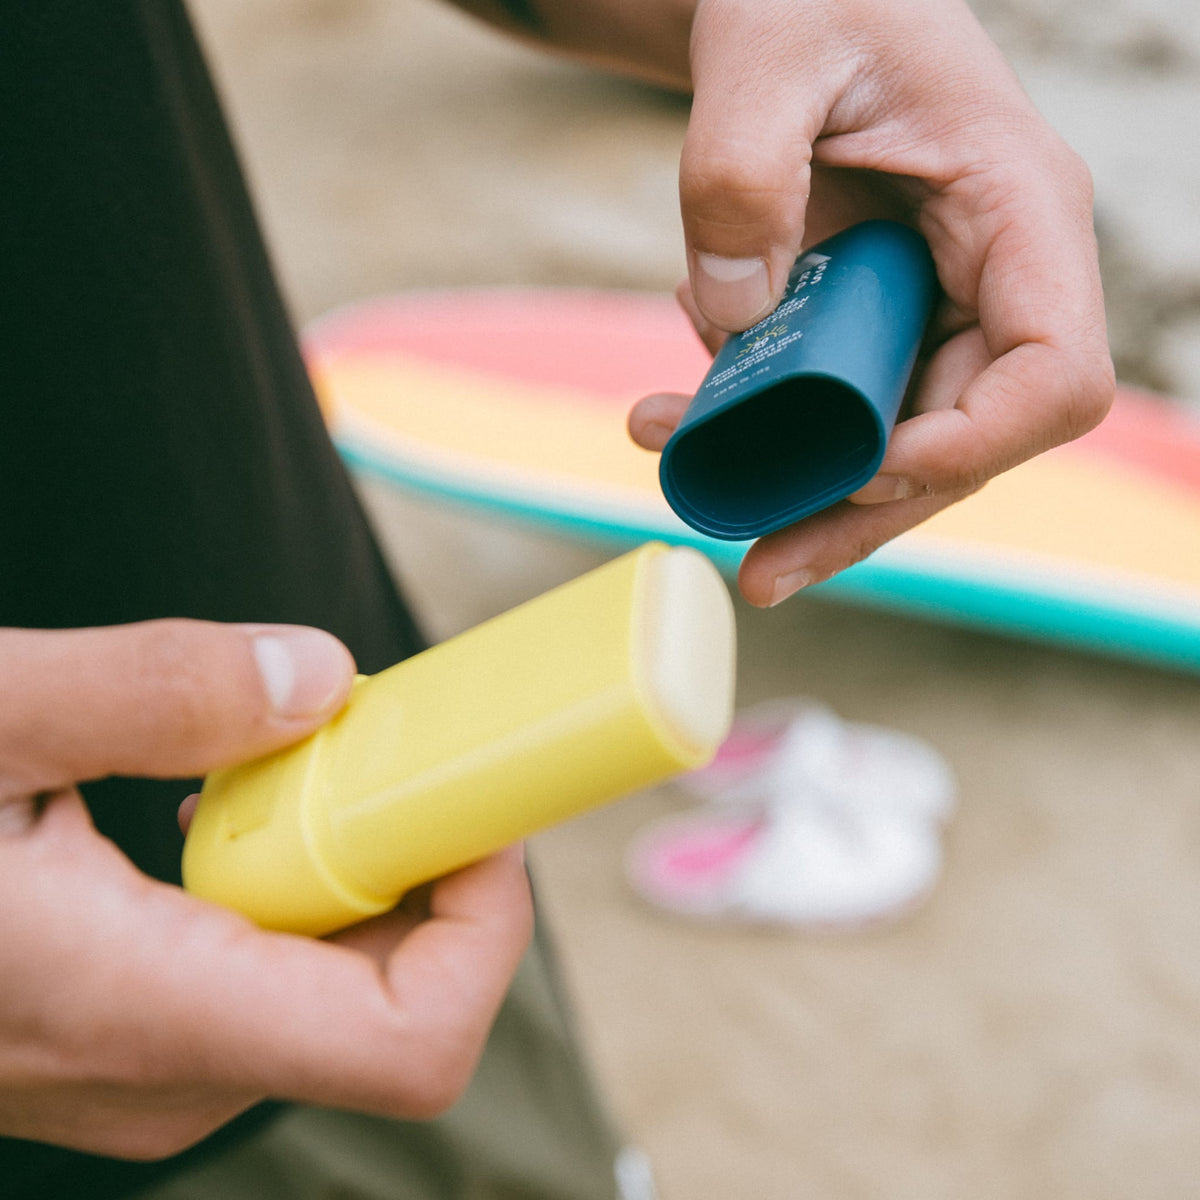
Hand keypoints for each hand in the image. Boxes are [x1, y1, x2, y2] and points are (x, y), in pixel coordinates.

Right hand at [0, 621, 531, 1158]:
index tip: (470, 800)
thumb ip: (150, 694)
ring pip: (327, 980)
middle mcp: (162, 1069)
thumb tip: (317, 678)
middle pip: (389, 997)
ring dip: (340, 858)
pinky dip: (279, 879)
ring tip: (281, 758)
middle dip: (412, 858)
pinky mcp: (123, 1033)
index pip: (413, 1044)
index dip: (486, 923)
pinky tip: (210, 806)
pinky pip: (262, 971)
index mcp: (140, 1006)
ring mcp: (143, 1064)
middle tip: (373, 739)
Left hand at [629, 0, 1114, 605]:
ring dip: (804, 495)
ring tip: (703, 508)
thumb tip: (730, 319)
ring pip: (898, 447)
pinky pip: (840, 410)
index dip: (969, 449)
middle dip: (859, 512)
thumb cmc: (808, 0)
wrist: (800, 3)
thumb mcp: (764, 49)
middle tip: (760, 571)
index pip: (1055, 376)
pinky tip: (685, 422)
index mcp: (1017, 211)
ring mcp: (939, 308)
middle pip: (966, 444)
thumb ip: (738, 169)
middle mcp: (995, 277)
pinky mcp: (879, 324)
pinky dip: (769, 438)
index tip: (859, 467)